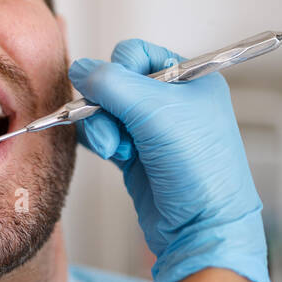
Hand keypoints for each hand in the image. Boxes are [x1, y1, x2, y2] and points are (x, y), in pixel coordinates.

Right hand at [68, 39, 270, 281]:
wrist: (202, 227)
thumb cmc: (196, 167)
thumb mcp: (154, 112)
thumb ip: (112, 84)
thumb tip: (79, 67)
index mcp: (191, 78)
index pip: (137, 53)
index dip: (120, 69)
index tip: (120, 93)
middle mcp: (172, 100)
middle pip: (116, 83)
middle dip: (107, 105)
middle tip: (116, 129)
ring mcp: (153, 129)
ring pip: (104, 110)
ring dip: (103, 128)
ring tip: (117, 151)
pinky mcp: (137, 154)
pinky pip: (104, 134)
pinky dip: (102, 142)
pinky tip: (114, 157)